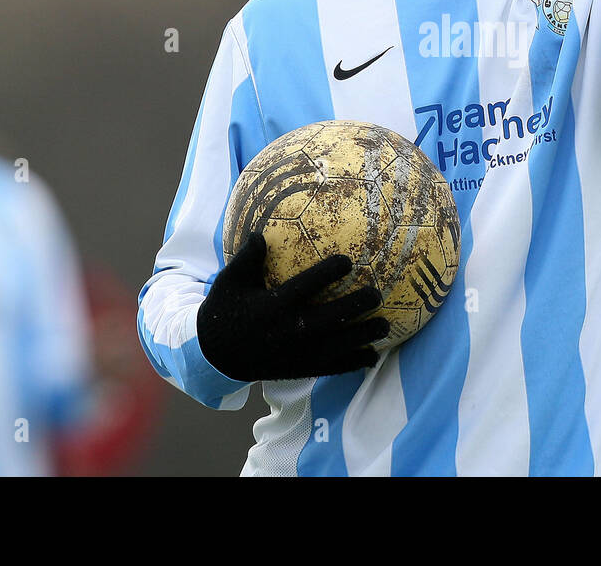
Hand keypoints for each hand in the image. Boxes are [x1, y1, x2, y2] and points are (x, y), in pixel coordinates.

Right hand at [197, 231, 388, 381]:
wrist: (214, 357)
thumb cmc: (224, 312)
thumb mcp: (229, 282)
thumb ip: (247, 257)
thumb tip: (260, 231)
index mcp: (272, 306)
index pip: (305, 287)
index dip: (328, 273)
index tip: (349, 260)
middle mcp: (287, 331)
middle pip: (330, 319)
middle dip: (355, 307)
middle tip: (376, 294)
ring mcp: (295, 353)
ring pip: (336, 346)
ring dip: (362, 336)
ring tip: (385, 326)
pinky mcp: (299, 369)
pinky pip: (331, 368)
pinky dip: (353, 363)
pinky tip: (372, 357)